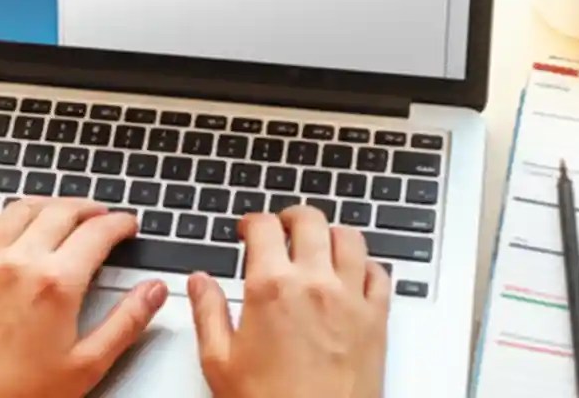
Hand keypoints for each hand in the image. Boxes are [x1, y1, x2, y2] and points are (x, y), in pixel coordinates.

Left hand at [0, 198, 168, 397]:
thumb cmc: (17, 394)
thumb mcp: (86, 364)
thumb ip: (126, 322)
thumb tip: (152, 292)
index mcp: (55, 284)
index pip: (97, 232)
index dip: (119, 223)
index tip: (127, 226)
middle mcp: (19, 263)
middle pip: (61, 211)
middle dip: (89, 208)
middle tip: (102, 216)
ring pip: (22, 209)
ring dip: (49, 204)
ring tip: (64, 211)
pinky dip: (6, 215)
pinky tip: (14, 222)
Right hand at [188, 206, 390, 397]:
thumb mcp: (219, 362)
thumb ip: (207, 313)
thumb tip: (199, 282)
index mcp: (270, 288)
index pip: (263, 227)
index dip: (251, 221)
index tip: (248, 230)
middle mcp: (314, 284)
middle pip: (310, 220)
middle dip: (291, 217)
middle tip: (282, 226)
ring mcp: (350, 298)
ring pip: (349, 238)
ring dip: (331, 233)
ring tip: (319, 243)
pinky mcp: (376, 319)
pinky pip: (379, 273)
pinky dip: (366, 265)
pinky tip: (353, 273)